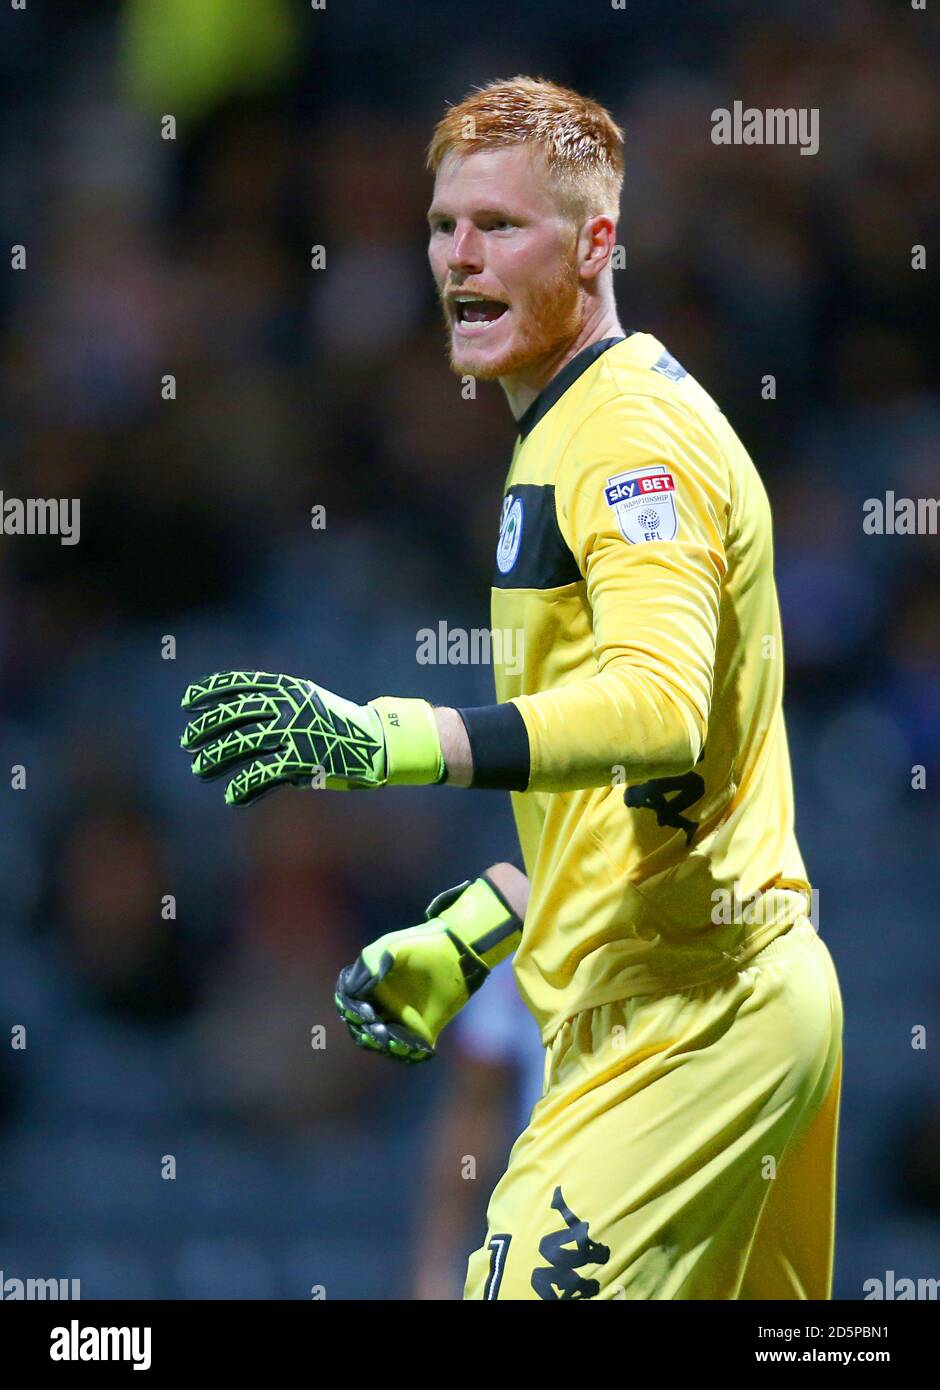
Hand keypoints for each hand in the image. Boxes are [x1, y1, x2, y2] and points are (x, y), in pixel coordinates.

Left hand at [180, 670, 443, 806]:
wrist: (376, 742)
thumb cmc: (338, 723)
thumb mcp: (307, 701)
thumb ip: (276, 704)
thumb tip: (235, 717)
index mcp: (288, 688)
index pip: (240, 685)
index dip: (210, 692)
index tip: (188, 702)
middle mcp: (289, 707)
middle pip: (235, 716)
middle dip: (207, 729)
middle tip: (189, 742)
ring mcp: (295, 733)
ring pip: (243, 745)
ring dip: (216, 758)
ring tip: (201, 769)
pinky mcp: (302, 761)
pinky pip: (263, 775)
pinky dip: (244, 787)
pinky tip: (232, 795)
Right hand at [334, 877, 522, 1063]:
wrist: (454, 953)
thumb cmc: (421, 945)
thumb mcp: (394, 946)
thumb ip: (373, 963)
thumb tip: (356, 990)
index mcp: (367, 986)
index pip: (348, 1003)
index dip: (352, 1011)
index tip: (367, 1011)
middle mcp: (379, 1006)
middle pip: (360, 1028)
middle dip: (366, 1032)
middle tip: (381, 1029)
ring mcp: (398, 1020)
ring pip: (382, 1042)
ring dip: (384, 1045)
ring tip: (394, 1042)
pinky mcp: (420, 1032)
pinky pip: (409, 1050)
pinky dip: (408, 1053)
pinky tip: (417, 1049)